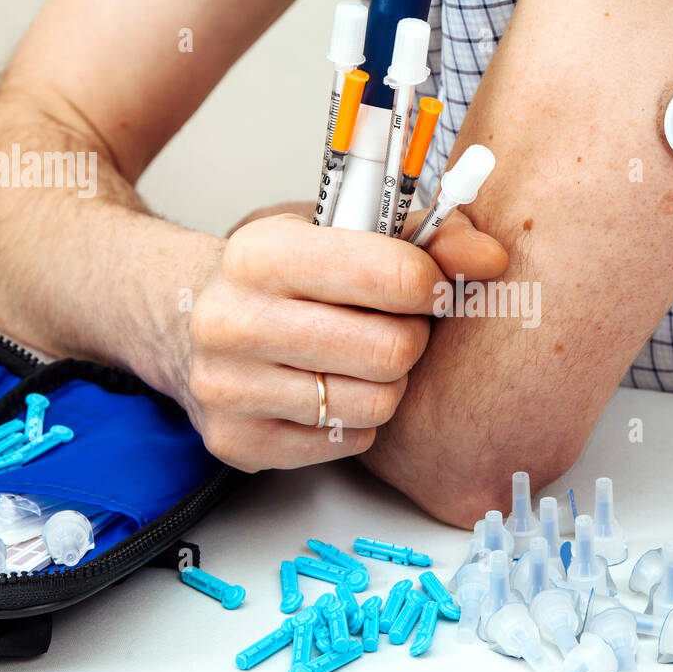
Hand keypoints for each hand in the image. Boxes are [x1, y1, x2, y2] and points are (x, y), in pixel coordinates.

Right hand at [177, 212, 505, 470]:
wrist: (182, 316)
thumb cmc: (279, 272)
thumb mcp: (340, 230)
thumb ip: (424, 236)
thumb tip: (489, 257)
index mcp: (261, 253)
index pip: (391, 276)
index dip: (432, 284)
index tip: (429, 286)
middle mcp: (233, 322)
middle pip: (391, 351)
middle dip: (410, 338)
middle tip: (393, 326)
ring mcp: (228, 389)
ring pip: (376, 404)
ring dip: (388, 382)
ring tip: (360, 358)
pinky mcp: (236, 442)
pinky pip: (349, 441)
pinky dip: (357, 418)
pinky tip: (328, 388)